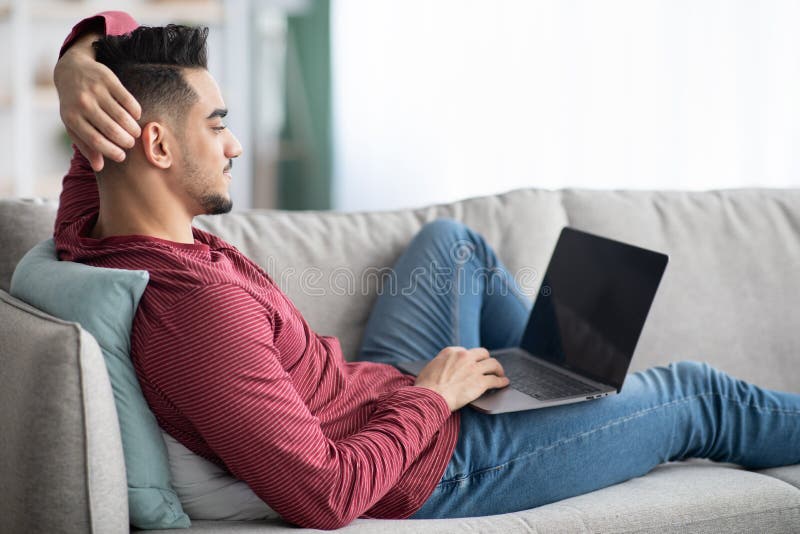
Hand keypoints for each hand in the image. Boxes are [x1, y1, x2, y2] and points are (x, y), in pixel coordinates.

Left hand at [54, 32, 141, 171]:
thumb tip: (99, 167)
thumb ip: (85, 145)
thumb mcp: (73, 124)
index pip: (95, 141)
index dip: (111, 151)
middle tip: (130, 144)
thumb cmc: (74, 104)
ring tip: (135, 133)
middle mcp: (82, 104)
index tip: (122, 157)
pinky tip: (135, 116)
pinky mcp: (108, 80)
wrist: (71, 70)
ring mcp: (95, 91)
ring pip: (121, 116)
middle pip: (111, 130)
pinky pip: (128, 100)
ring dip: (132, 128)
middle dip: (125, 141)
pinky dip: (135, 111)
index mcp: (72, 118)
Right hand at [414, 346, 509, 411]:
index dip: (471, 359)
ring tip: (500, 374)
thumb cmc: (426, 387)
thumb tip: (444, 367)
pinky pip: (496, 380)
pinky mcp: (480, 382)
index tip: (474, 364)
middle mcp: (464, 356)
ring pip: (493, 364)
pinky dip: (502, 381)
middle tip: (489, 366)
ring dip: (498, 369)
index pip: (466, 352)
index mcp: (451, 352)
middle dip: (486, 360)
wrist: (429, 398)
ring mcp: (473, 369)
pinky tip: (504, 383)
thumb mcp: (431, 367)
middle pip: (483, 353)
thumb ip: (442, 363)